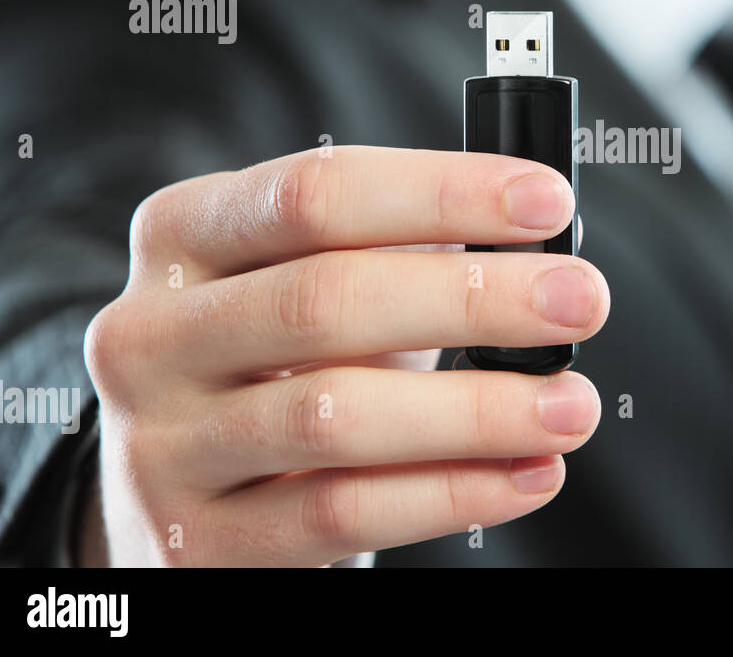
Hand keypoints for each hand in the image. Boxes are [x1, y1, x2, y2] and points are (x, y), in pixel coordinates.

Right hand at [79, 146, 608, 565]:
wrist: (191, 485)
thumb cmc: (286, 359)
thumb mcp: (319, 281)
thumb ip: (409, 252)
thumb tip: (544, 251)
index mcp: (183, 235)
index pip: (315, 193)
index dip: (441, 191)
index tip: (546, 200)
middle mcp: (151, 332)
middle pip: (326, 298)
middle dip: (475, 298)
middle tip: (581, 300)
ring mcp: (161, 443)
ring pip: (335, 417)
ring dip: (477, 410)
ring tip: (571, 406)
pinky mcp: (197, 540)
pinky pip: (341, 513)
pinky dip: (451, 493)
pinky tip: (526, 473)